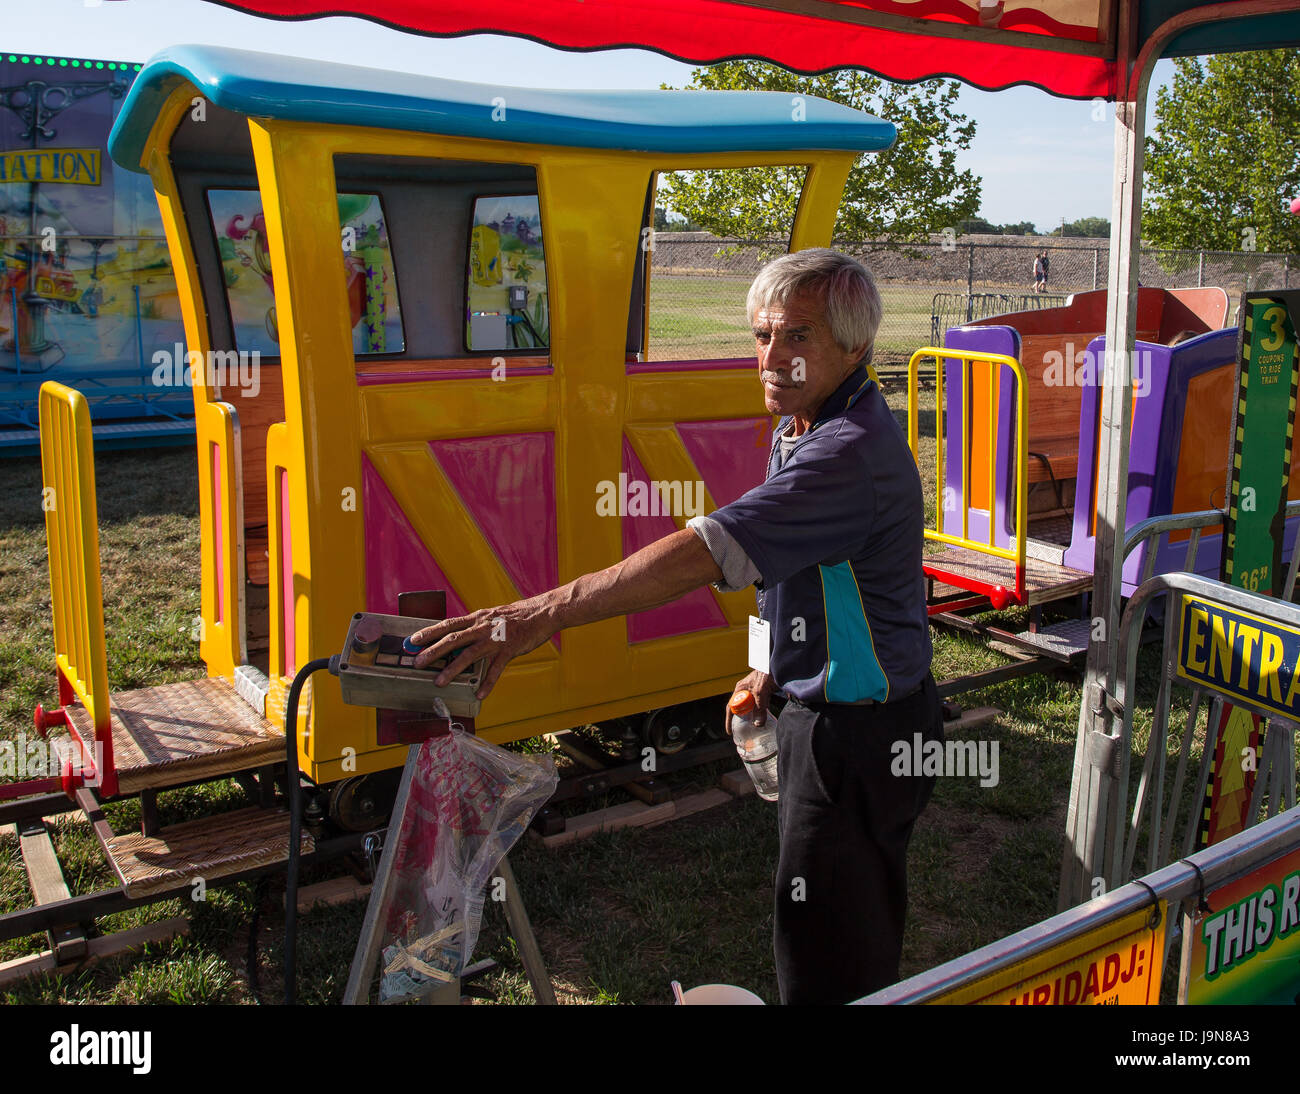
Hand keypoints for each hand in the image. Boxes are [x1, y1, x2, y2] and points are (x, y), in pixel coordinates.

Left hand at [407, 596, 557, 699]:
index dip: (429, 632)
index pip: (448, 625)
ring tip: (439, 682)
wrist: (542, 613)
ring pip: (470, 655)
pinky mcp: (509, 650)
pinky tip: (479, 695)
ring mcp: (495, 639)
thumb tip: (456, 637)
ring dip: (453, 669)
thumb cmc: (516, 616)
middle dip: (433, 651)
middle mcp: (483, 627)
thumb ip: (474, 626)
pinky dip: (487, 683)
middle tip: (417, 663)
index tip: (412, 641)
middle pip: (453, 639)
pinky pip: (496, 669)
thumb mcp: (491, 616)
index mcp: (477, 618)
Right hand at [726, 670, 773, 734]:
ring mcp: (755, 693)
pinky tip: (765, 720)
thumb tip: (757, 724)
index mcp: (740, 690)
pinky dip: (762, 713)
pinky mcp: (764, 693)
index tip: (730, 731)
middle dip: (741, 721)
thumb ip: (759, 707)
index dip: (729, 720)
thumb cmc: (765, 672)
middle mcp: (745, 692)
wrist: (777, 663)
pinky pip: (760, 706)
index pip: (731, 707)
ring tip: (754, 729)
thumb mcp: (760, 691)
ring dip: (753, 717)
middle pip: (741, 709)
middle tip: (743, 732)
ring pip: (751, 709)